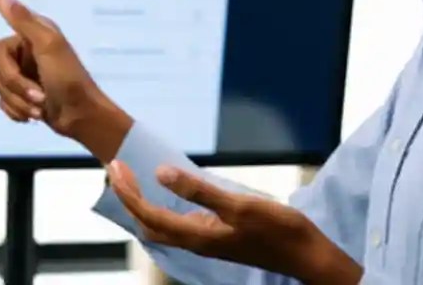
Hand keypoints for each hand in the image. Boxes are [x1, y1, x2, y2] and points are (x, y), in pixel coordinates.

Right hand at [0, 0, 132, 161]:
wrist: (82, 119)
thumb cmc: (70, 80)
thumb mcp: (49, 47)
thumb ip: (24, 22)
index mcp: (32, 29)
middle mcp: (24, 45)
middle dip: (15, 83)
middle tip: (39, 94)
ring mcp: (22, 69)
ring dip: (19, 100)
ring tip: (41, 106)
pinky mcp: (19, 92)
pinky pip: (1, 99)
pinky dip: (16, 110)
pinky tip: (33, 115)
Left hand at [108, 161, 361, 284]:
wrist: (306, 255)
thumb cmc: (278, 229)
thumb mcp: (239, 204)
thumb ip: (199, 190)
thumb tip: (161, 173)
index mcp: (197, 235)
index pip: (149, 215)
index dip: (128, 192)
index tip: (116, 167)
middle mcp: (196, 241)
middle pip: (149, 223)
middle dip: (129, 197)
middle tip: (118, 168)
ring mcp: (207, 240)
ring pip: (162, 225)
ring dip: (144, 202)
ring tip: (135, 176)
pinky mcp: (218, 235)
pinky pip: (179, 222)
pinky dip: (165, 205)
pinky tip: (170, 190)